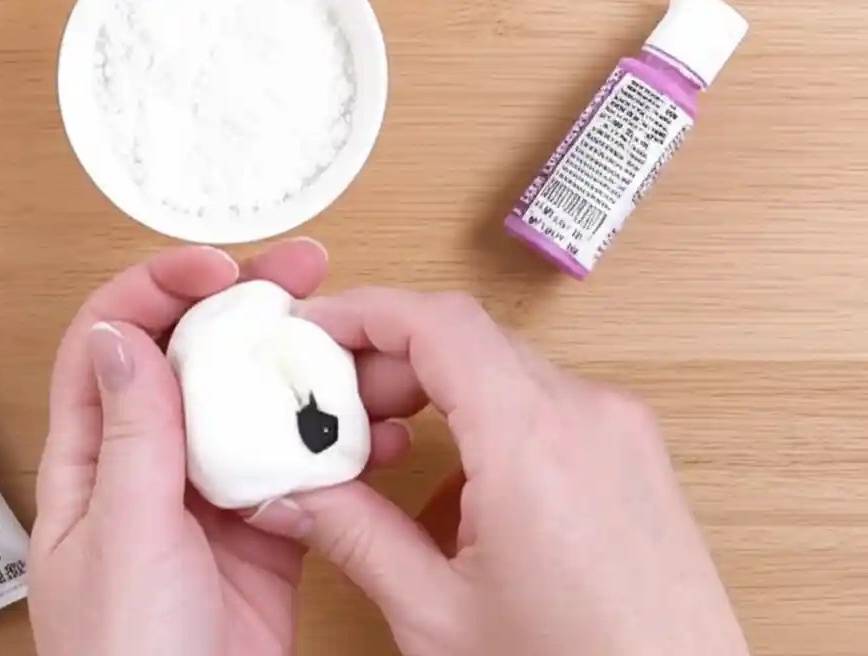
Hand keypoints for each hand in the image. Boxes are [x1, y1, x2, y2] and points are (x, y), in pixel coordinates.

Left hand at [29, 242, 413, 655]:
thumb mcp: (122, 536)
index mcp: (89, 459)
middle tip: (304, 269)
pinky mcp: (261, 533)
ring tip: (351, 336)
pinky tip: (370, 426)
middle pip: (188, 360)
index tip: (216, 270)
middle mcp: (145, 466)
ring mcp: (206, 499)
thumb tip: (117, 335)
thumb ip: (130, 436)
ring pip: (248, 407)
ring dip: (294, 366)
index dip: (154, 290)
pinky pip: (295, 468)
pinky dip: (332, 441)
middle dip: (240, 304)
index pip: (108, 343)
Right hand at [252, 288, 749, 655]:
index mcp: (534, 441)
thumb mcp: (438, 614)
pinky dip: (483, 421)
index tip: (309, 329)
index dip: (361, 311)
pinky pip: (544, 407)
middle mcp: (589, 416)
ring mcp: (622, 435)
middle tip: (328, 412)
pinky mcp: (635, 461)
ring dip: (434, 392)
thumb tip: (289, 490)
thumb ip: (352, 535)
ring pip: (503, 370)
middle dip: (386, 363)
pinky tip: (450, 488)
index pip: (436, 322)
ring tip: (381, 451)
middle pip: (465, 339)